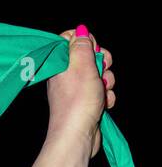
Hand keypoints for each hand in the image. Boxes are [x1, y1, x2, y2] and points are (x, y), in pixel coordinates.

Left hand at [45, 26, 115, 159]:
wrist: (77, 135)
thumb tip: (80, 31)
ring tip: (102, 91)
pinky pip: (101, 92)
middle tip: (102, 71)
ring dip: (106, 82)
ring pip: (99, 75)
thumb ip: (82, 45)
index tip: (92, 50)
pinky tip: (104, 104)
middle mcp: (66, 75)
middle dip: (102, 63)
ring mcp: (76, 90)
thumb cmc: (78, 100)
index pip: (71, 40)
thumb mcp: (82, 65)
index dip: (86, 42)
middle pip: (90, 57)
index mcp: (60, 63)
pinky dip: (106, 97)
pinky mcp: (86, 103)